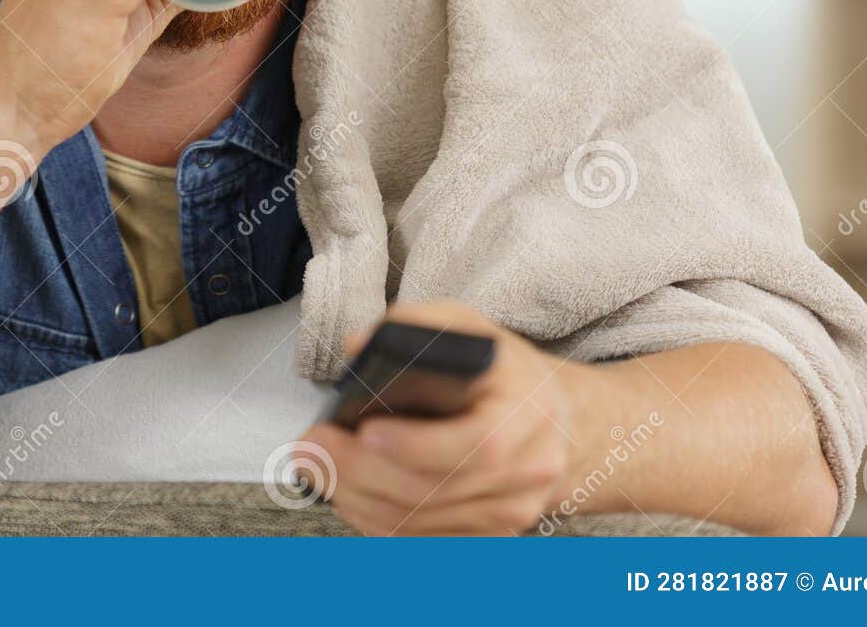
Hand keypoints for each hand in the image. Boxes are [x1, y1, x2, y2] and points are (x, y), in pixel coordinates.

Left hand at [301, 300, 577, 535]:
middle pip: (432, 491)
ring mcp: (509, 515)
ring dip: (354, 498)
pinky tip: (345, 490)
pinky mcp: (486, 539)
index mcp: (526, 415)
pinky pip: (419, 542)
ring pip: (417, 523)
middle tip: (309, 447)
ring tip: (315, 466)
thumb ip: (415, 325)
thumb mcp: (465, 326)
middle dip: (358, 471)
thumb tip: (357, 348)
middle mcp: (527, 474)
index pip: (477, 447)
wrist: (557, 423)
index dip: (416, 446)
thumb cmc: (500, 370)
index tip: (365, 430)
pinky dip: (372, 517)